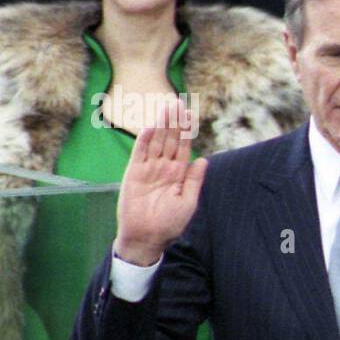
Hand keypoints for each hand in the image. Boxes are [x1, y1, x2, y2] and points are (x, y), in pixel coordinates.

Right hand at [113, 100, 206, 266]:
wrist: (146, 237)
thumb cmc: (169, 223)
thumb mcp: (188, 202)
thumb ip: (194, 180)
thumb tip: (204, 159)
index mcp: (178, 174)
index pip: (184, 147)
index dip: (187, 131)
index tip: (191, 114)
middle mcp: (164, 168)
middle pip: (170, 140)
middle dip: (175, 121)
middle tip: (178, 102)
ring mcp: (148, 169)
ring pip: (156, 142)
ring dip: (161, 125)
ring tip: (167, 107)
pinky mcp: (134, 173)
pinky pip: (140, 153)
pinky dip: (145, 140)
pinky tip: (151, 126)